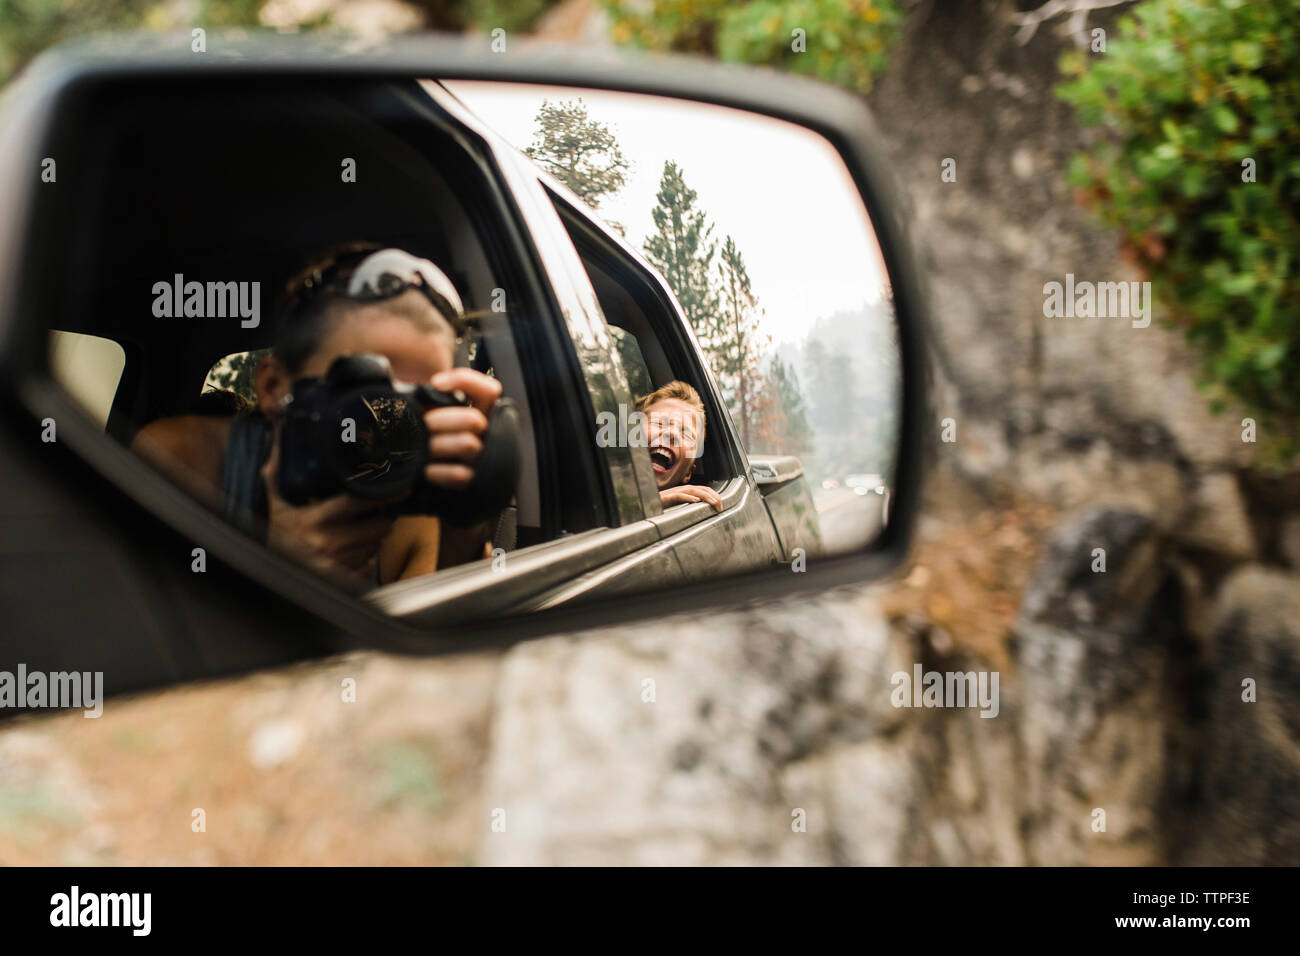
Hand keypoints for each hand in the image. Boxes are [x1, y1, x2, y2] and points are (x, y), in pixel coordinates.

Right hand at [261, 438, 400, 588]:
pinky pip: (368, 567)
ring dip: (374, 539)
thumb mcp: (274, 502)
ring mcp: (335, 566)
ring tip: (362, 532)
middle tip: (381, 512)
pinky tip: (354, 553)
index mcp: (312, 521)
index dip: (383, 495)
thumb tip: (278, 434)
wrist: (265, 575)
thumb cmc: (274, 533)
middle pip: (376, 527)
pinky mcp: (342, 583)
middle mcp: (326, 545)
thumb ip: (277, 471)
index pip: (357, 503)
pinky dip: (367, 560)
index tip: (403, 488)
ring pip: (374, 547)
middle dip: (382, 519)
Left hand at [422, 368, 502, 489]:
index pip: (489, 390)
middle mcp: (490, 436)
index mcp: (483, 415)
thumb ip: (431, 403)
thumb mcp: (434, 421)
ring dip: (437, 445)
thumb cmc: (432, 448)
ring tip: (421, 448)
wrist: (433, 494)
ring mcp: (485, 461)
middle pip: (473, 419)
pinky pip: (460, 475)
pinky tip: (425, 471)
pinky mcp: (476, 484)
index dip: (465, 381)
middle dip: (440, 420)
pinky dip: (437, 472)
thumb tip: (412, 389)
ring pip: (467, 444)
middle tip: (422, 426)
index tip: (436, 383)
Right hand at [659, 484, 722, 512]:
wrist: (649, 503)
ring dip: (705, 497)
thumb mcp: (682, 505)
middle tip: (720, 507)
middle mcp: (683, 489)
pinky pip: (680, 496)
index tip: (721, 505)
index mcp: (688, 491)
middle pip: (702, 489)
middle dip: (713, 497)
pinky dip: (689, 497)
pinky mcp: (669, 497)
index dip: (714, 496)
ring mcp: (676, 492)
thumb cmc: (665, 505)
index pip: (705, 490)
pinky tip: (696, 501)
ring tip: (713, 503)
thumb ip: (691, 505)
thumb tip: (704, 510)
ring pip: (694, 490)